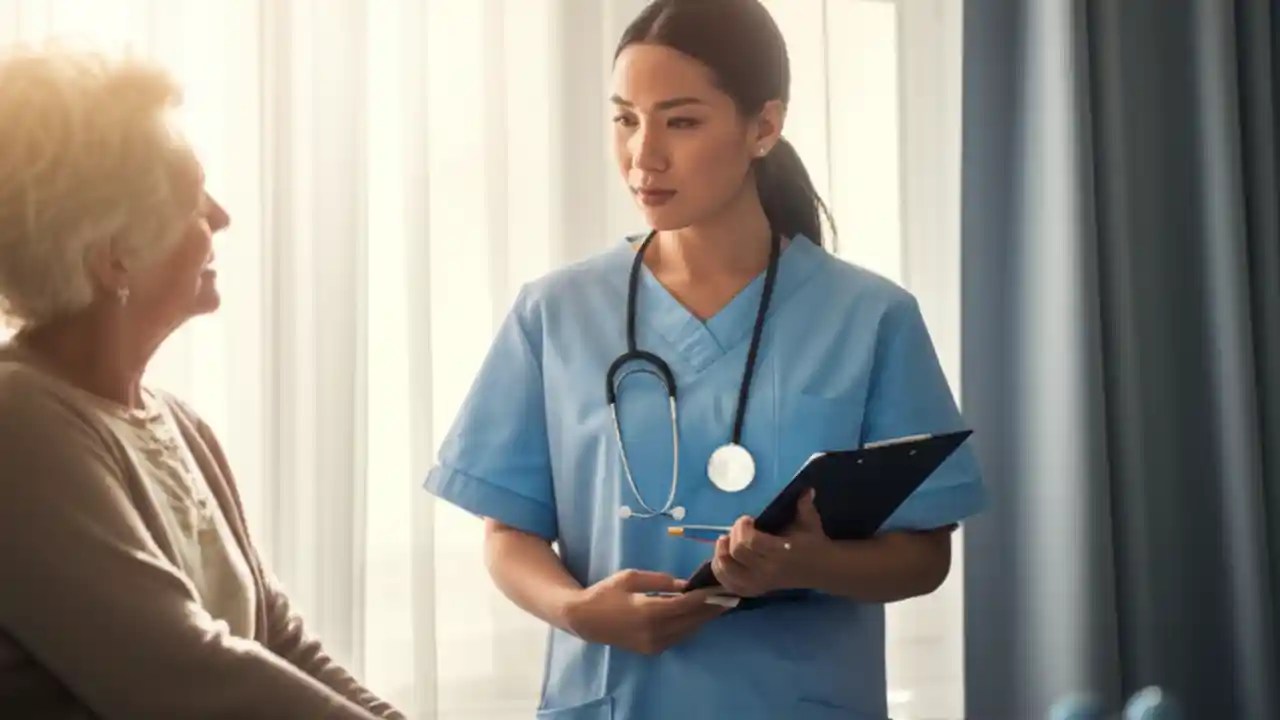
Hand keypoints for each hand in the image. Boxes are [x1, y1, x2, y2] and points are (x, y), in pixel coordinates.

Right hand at [562, 569, 728, 654]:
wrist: (585, 620)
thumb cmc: (607, 592)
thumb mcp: (632, 577)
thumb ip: (660, 581)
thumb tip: (685, 585)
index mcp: (648, 612)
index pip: (686, 605)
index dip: (705, 598)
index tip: (721, 589)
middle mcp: (654, 632)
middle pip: (691, 620)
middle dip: (711, 609)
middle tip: (728, 597)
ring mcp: (653, 644)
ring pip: (687, 631)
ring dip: (702, 619)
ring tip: (717, 605)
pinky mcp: (652, 650)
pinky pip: (678, 636)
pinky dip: (689, 625)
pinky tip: (697, 615)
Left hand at [711, 488, 826, 596]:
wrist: (823, 569)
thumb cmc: (813, 543)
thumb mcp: (810, 522)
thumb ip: (804, 505)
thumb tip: (805, 488)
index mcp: (781, 553)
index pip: (750, 543)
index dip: (742, 528)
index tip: (748, 519)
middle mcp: (768, 570)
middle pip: (736, 555)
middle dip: (732, 536)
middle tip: (738, 528)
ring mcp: (760, 583)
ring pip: (727, 572)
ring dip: (721, 555)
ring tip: (725, 542)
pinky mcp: (756, 590)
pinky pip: (730, 586)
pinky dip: (721, 573)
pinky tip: (723, 559)